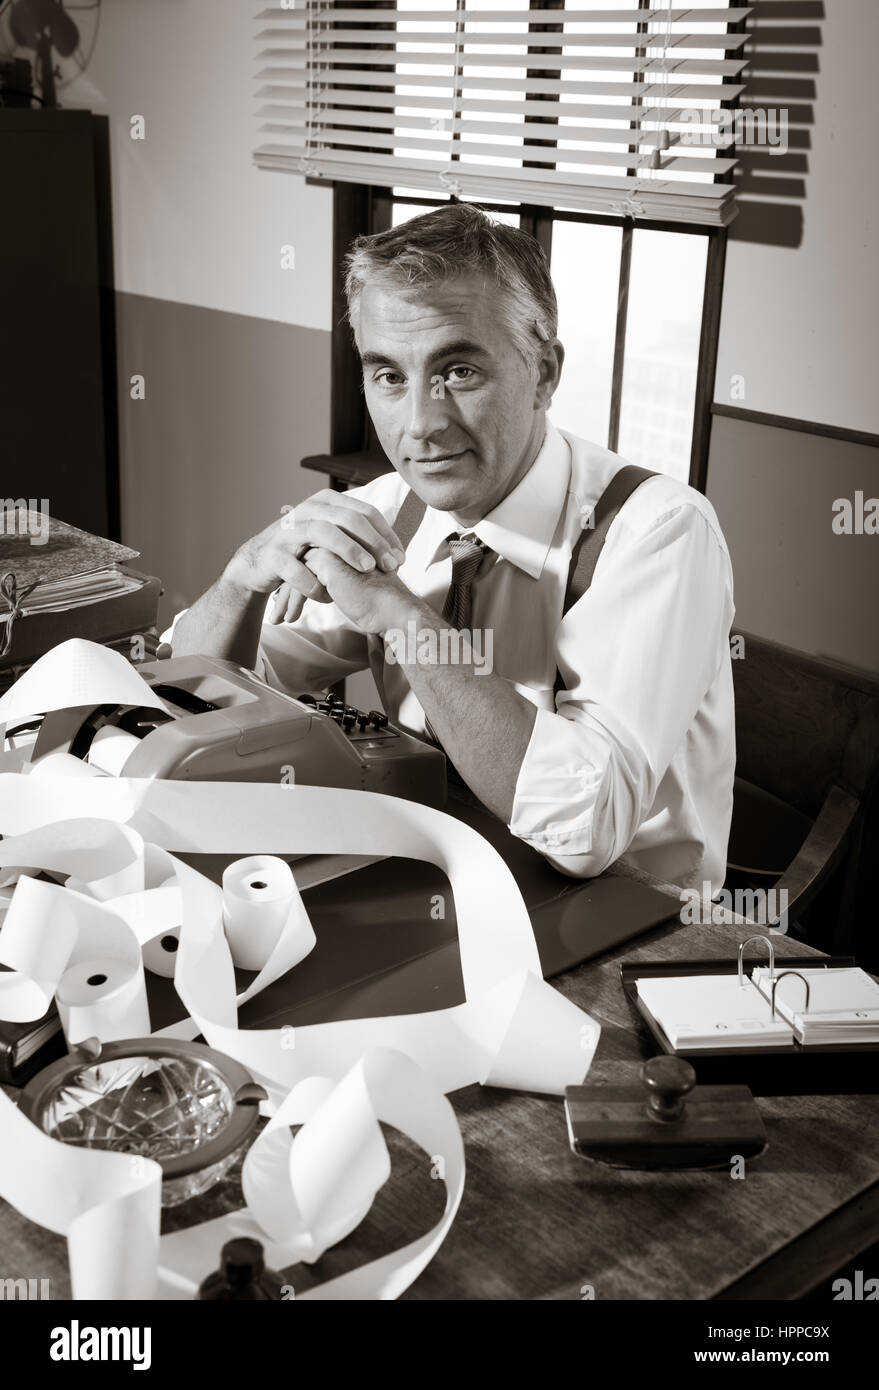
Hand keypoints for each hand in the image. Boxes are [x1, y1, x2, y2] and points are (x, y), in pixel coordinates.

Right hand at [222, 490, 406, 624]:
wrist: (259, 563)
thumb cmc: (304, 551)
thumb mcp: (332, 537)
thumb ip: (358, 536)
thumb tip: (396, 549)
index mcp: (327, 502)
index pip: (365, 512)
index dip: (387, 535)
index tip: (401, 558)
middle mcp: (308, 509)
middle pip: (348, 518)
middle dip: (374, 542)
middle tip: (392, 565)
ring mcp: (288, 530)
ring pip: (323, 532)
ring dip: (348, 550)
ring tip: (367, 569)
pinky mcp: (273, 553)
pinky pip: (296, 567)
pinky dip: (314, 582)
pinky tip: (328, 596)